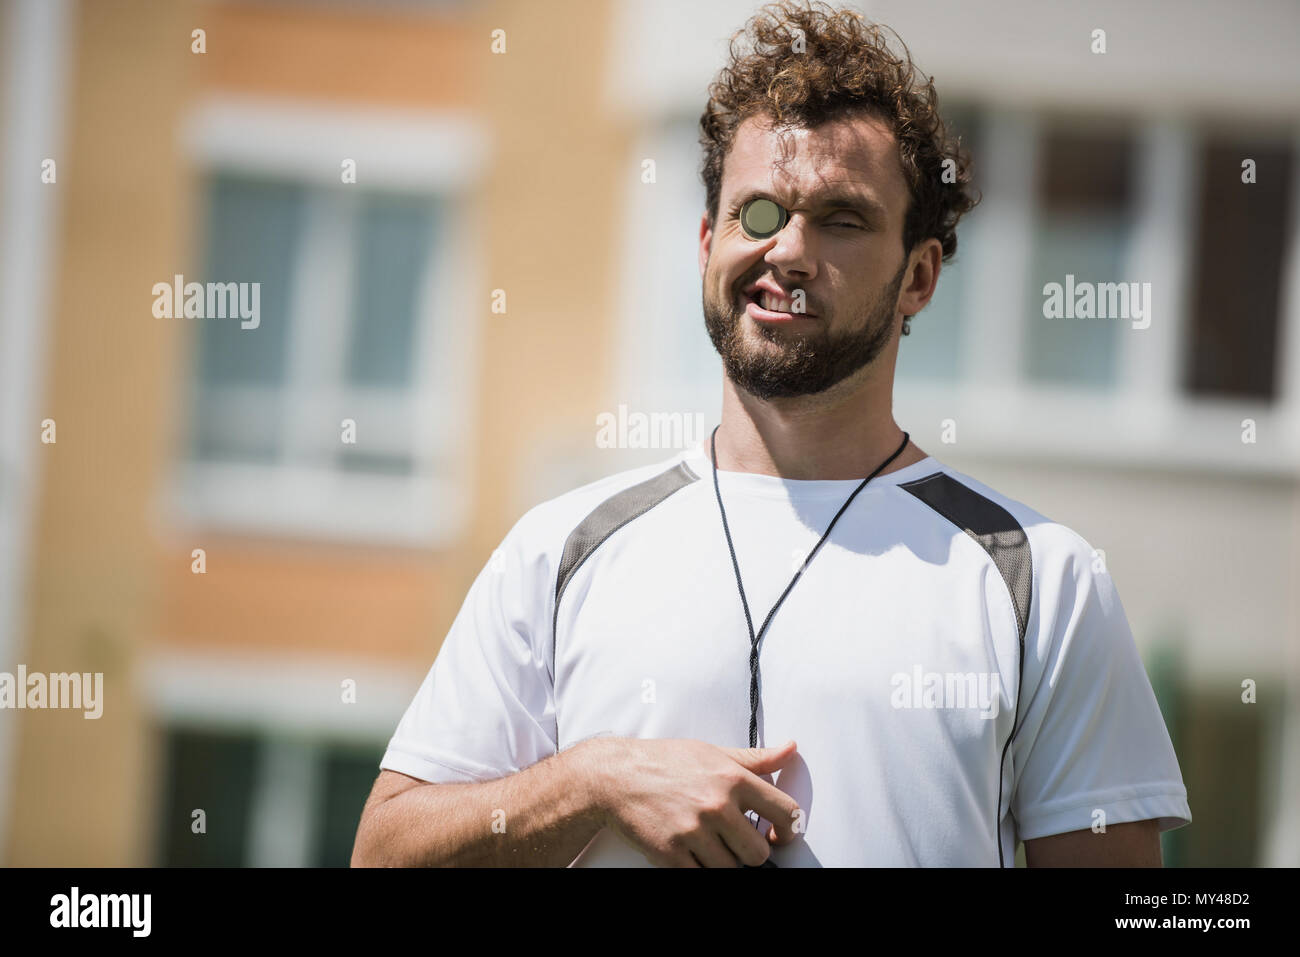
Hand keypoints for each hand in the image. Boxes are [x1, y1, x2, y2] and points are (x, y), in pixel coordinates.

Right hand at [580, 737, 801, 866]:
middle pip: (759, 853)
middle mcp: (717, 805)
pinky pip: (701, 876)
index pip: (785, 812)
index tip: (779, 834)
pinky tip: (690, 851)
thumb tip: (790, 749)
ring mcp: (694, 831)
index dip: (789, 829)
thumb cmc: (664, 762)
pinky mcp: (672, 853)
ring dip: (722, 860)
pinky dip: (698, 868)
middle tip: (735, 840)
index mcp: (734, 778)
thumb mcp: (713, 752)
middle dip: (750, 851)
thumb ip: (755, 758)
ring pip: (730, 868)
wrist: (616, 776)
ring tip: (707, 842)